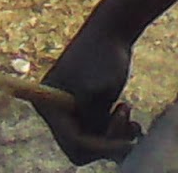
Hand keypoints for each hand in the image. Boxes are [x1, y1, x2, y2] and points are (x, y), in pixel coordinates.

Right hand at [37, 21, 143, 165]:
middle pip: (82, 147)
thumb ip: (90, 121)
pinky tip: (130, 119)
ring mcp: (69, 110)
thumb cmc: (103, 57)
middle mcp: (54, 110)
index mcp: (48, 104)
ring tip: (130, 114)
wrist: (112, 30)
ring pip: (93, 142)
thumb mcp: (96, 92)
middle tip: (129, 122)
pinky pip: (98, 133)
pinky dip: (115, 131)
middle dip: (108, 141)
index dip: (101, 147)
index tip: (128, 143)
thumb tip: (87, 147)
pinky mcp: (84, 107)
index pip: (74, 143)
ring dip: (115, 135)